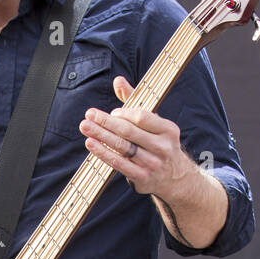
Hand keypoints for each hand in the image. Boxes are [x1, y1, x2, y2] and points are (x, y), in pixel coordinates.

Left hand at [78, 76, 193, 199]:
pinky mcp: (142, 178)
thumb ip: (135, 102)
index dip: (124, 114)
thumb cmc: (159, 144)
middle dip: (106, 122)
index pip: (142, 118)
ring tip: (85, 127)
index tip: (111, 113)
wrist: (174, 178)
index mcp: (168, 130)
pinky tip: (91, 144)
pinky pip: (119, 163)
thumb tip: (118, 80)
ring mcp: (152, 163)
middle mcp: (162, 147)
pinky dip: (103, 153)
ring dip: (101, 136)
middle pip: (129, 132)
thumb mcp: (154, 123)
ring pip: (122, 147)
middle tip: (89, 115)